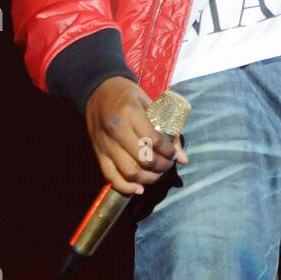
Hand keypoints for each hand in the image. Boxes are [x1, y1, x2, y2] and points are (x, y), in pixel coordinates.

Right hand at [85, 76, 188, 196]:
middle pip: (143, 159)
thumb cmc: (127, 95)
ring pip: (128, 172)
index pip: (154, 140)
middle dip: (161, 167)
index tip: (174, 155)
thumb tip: (182, 158)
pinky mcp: (98, 153)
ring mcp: (105, 143)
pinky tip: (139, 189)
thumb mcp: (149, 103)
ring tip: (157, 175)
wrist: (98, 90)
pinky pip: (110, 177)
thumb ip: (166, 129)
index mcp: (131, 113)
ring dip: (147, 179)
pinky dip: (126, 187)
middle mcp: (117, 130)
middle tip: (168, 165)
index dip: (168, 152)